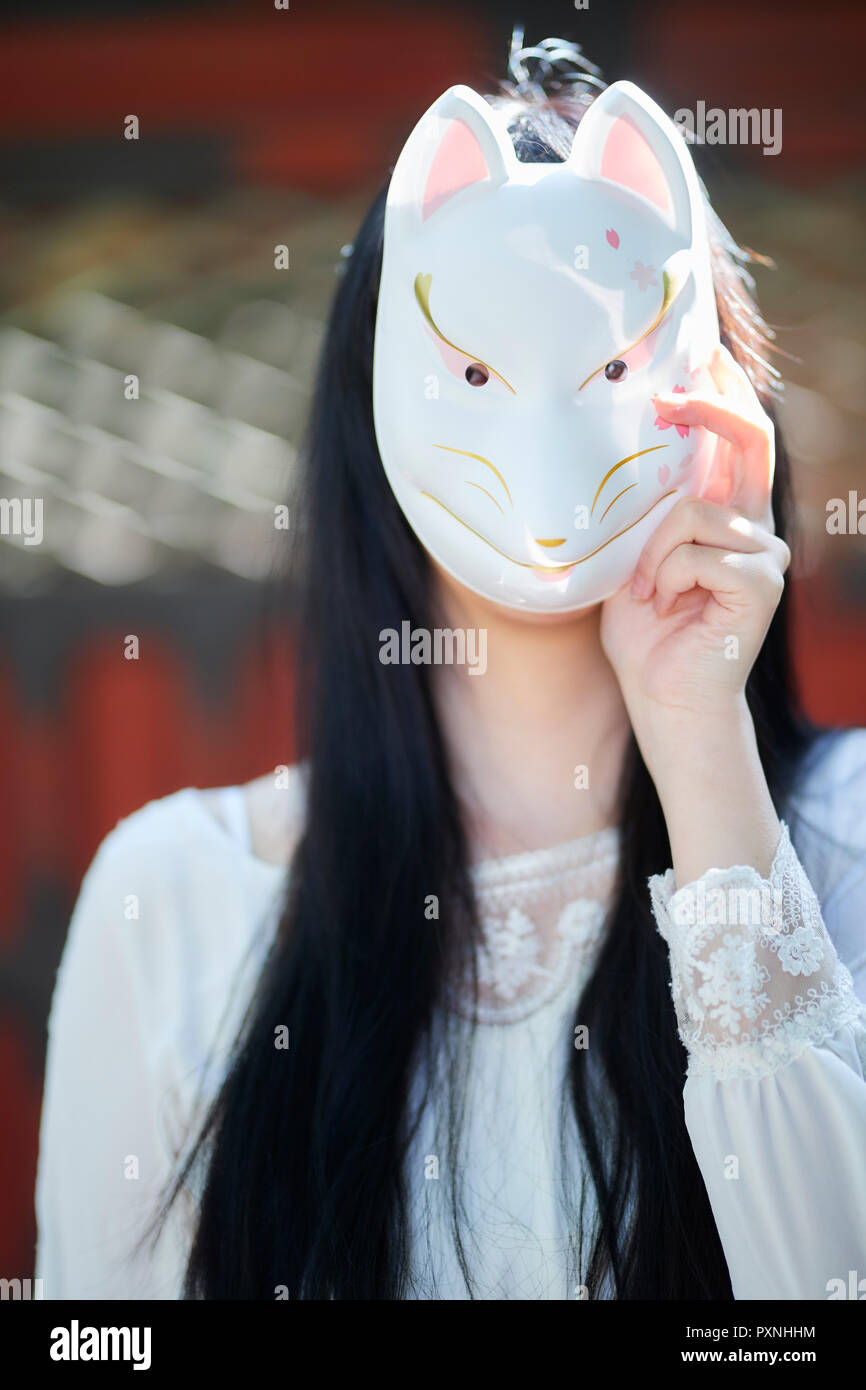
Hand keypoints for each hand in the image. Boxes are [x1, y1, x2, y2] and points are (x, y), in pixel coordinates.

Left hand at [600, 345, 786, 880]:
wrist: (665, 701)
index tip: (696, 350)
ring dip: (650, 555)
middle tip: (665, 389)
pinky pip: (693, 548)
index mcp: (726, 515)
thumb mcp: (634, 557)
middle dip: (707, 402)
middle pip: (748, 435)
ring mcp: (763, 552)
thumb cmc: (645, 635)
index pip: (737, 435)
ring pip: (692, 509)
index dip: (723, 388)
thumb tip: (634, 443)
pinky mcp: (760, 580)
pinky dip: (663, 577)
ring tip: (645, 594)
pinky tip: (665, 608)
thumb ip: (650, 509)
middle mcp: (753, 525)